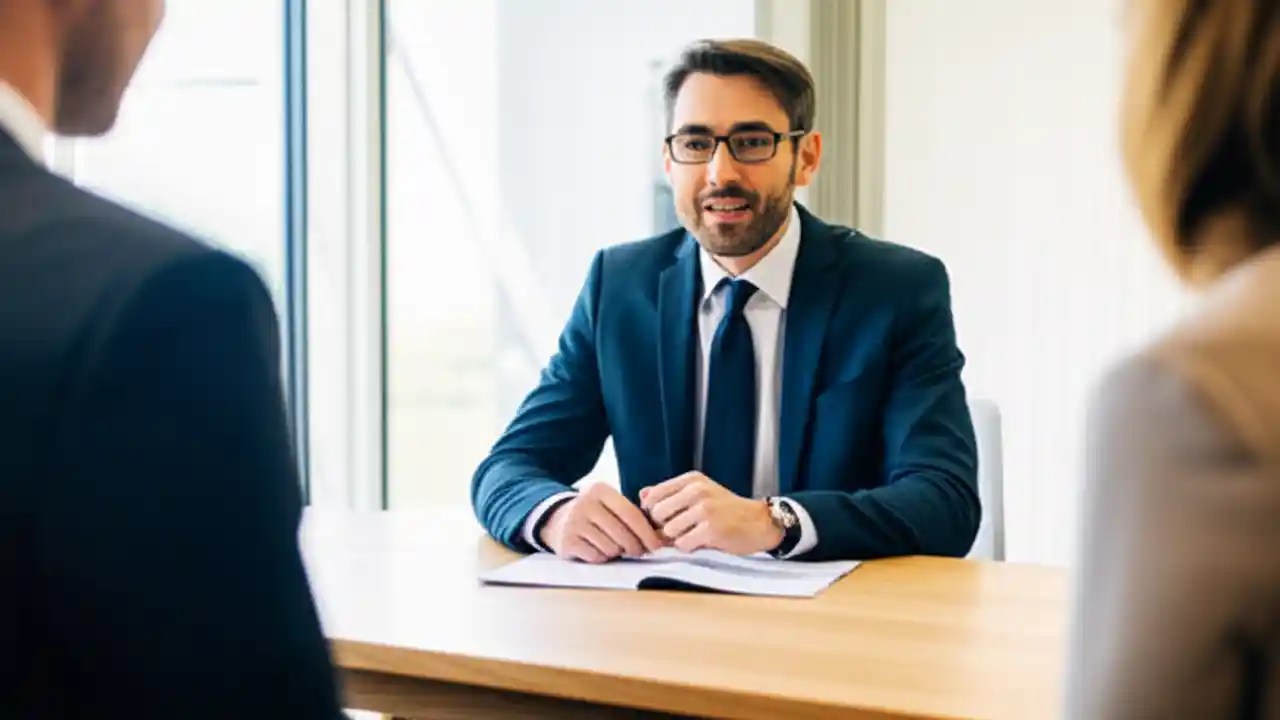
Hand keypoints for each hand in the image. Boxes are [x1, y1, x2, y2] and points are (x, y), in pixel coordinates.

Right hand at [539, 483, 664, 563]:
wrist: (556, 518)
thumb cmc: (594, 514)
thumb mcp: (610, 504)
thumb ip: (633, 514)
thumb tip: (660, 535)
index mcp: (601, 491)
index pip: (631, 514)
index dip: (647, 533)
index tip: (656, 545)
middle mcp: (586, 503)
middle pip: (622, 534)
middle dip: (634, 547)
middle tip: (636, 551)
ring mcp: (574, 522)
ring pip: (611, 548)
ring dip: (616, 552)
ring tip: (611, 545)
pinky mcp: (567, 541)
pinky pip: (596, 557)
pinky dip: (601, 558)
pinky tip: (597, 549)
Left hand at [639, 472, 783, 554]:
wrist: (760, 522)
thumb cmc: (727, 510)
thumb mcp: (699, 492)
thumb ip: (670, 493)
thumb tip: (642, 496)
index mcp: (691, 480)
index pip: (653, 495)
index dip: (653, 513)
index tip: (665, 520)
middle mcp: (697, 490)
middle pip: (658, 514)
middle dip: (664, 527)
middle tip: (681, 530)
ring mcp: (705, 509)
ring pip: (669, 531)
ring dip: (678, 538)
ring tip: (695, 535)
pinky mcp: (711, 529)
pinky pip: (683, 544)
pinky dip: (690, 547)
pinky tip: (703, 542)